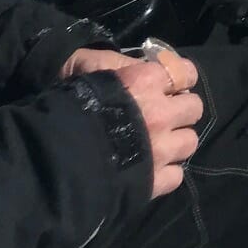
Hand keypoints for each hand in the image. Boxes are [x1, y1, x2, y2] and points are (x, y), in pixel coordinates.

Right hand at [62, 46, 202, 198]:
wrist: (53, 155)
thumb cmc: (69, 104)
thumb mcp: (92, 70)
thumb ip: (122, 67)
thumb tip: (143, 66)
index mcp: (145, 81)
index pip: (186, 72)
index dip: (181, 78)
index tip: (173, 85)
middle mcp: (160, 113)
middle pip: (194, 107)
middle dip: (181, 110)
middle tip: (164, 116)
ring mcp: (161, 149)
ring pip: (190, 142)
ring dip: (177, 142)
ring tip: (160, 144)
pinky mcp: (154, 180)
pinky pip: (177, 176)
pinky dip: (166, 173)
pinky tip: (152, 170)